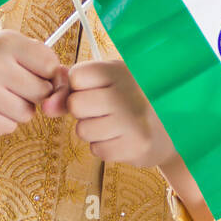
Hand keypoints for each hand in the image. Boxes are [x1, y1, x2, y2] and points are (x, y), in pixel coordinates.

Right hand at [0, 30, 64, 136]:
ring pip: (26, 114)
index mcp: (7, 42)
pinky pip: (8, 128)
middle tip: (14, 84)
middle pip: (41, 93)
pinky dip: (4, 122)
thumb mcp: (23, 55)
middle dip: (35, 94)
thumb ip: (53, 71)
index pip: (50, 66)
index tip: (34, 71)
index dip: (48, 74)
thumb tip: (64, 100)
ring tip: (1, 96)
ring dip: (20, 110)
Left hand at [40, 59, 177, 168]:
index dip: (78, 87)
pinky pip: (97, 150)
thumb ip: (72, 89)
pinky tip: (122, 138)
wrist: (175, 130)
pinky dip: (105, 146)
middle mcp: (127, 93)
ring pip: (83, 130)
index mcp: (120, 71)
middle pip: (75, 105)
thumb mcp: (108, 83)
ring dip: (93, 131)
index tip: (94, 89)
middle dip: (83, 111)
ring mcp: (133, 121)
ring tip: (116, 124)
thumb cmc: (132, 101)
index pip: (76, 77)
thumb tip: (46, 106)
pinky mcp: (136, 146)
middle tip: (105, 109)